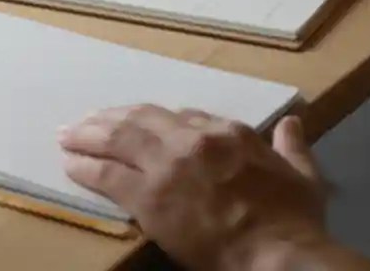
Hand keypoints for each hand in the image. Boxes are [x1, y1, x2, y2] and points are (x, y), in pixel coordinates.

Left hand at [59, 106, 330, 270]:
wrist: (275, 254)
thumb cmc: (292, 221)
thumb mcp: (303, 177)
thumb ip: (291, 148)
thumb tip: (292, 123)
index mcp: (228, 133)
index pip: (182, 116)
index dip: (154, 119)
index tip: (137, 122)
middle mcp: (192, 140)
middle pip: (140, 119)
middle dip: (110, 118)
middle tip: (86, 121)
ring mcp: (167, 165)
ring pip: (116, 139)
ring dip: (86, 135)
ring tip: (66, 136)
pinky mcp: (147, 196)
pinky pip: (106, 174)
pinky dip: (84, 166)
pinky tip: (70, 165)